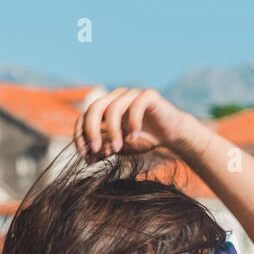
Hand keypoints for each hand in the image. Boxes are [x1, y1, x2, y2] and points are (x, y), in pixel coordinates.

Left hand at [74, 87, 191, 161]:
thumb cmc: (145, 139)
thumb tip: (86, 159)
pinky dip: (133, 123)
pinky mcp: (148, 95)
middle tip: (95, 150)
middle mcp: (116, 97)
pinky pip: (136, 106)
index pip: (84, 116)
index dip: (80, 134)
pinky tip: (135, 138)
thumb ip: (104, 150)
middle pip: (94, 108)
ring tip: (118, 149)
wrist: (173, 135)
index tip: (84, 153)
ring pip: (113, 108)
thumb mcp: (121, 147)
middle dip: (92, 130)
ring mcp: (132, 94)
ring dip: (113, 131)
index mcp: (105, 108)